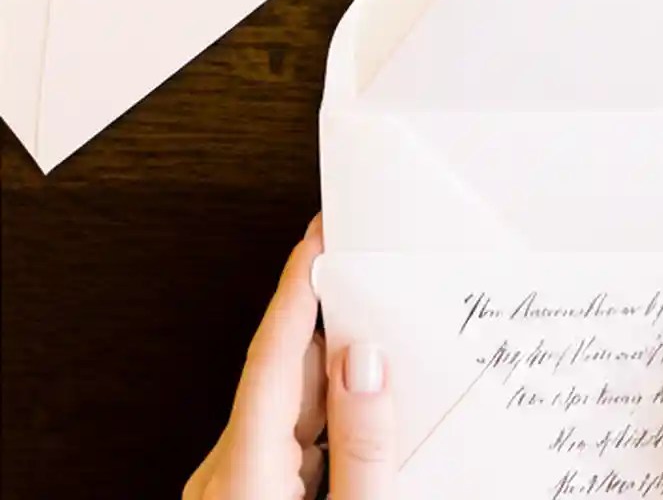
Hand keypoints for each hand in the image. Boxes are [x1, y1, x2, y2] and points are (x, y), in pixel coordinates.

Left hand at [184, 215, 396, 499]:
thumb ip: (363, 450)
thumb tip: (366, 368)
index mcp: (244, 478)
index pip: (271, 359)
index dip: (297, 288)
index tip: (317, 237)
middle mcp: (226, 477)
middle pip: (282, 378)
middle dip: (331, 320)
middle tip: (372, 271)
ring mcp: (233, 488)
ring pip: (288, 407)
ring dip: (335, 371)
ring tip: (386, 335)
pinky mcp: (248, 497)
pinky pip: (290, 437)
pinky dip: (329, 413)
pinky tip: (366, 408)